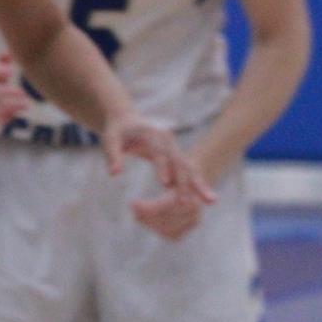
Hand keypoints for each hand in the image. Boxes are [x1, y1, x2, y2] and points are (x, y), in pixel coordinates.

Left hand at [104, 114, 218, 240]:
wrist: (128, 120)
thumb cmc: (117, 132)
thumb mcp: (110, 140)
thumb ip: (113, 156)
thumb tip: (114, 174)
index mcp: (151, 134)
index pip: (158, 152)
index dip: (162, 167)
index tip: (165, 184)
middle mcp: (167, 140)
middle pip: (179, 161)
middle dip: (185, 181)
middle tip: (188, 201)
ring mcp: (174, 147)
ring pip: (189, 167)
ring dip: (199, 184)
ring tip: (211, 201)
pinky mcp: (176, 155)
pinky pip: (189, 171)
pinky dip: (197, 184)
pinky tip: (207, 198)